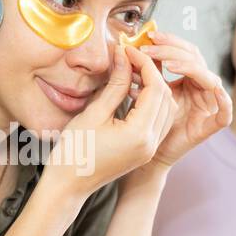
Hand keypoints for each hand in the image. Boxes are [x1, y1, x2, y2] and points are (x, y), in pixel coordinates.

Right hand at [44, 42, 176, 197]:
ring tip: (131, 73)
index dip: (144, 64)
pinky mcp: (145, 151)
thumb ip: (115, 84)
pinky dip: (151, 104)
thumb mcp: (94, 112)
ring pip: (166, 109)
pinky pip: (158, 122)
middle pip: (166, 97)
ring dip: (154, 88)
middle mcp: (151, 143)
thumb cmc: (74, 151)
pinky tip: (133, 93)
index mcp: (140, 133)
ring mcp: (150, 149)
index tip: (128, 50)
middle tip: (131, 58)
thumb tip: (124, 56)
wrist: (68, 185)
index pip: (156, 88)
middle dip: (152, 74)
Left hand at [133, 31, 232, 169]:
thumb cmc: (141, 123)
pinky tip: (212, 89)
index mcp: (186, 79)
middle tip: (152, 47)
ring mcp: (207, 107)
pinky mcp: (210, 127)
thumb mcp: (142, 91)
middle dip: (174, 51)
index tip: (148, 36)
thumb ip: (144, 72)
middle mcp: (199, 90)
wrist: (143, 157)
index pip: (184, 52)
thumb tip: (133, 46)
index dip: (170, 42)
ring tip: (168, 65)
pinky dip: (223, 100)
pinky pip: (225, 113)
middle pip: (197, 61)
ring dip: (191, 68)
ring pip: (210, 80)